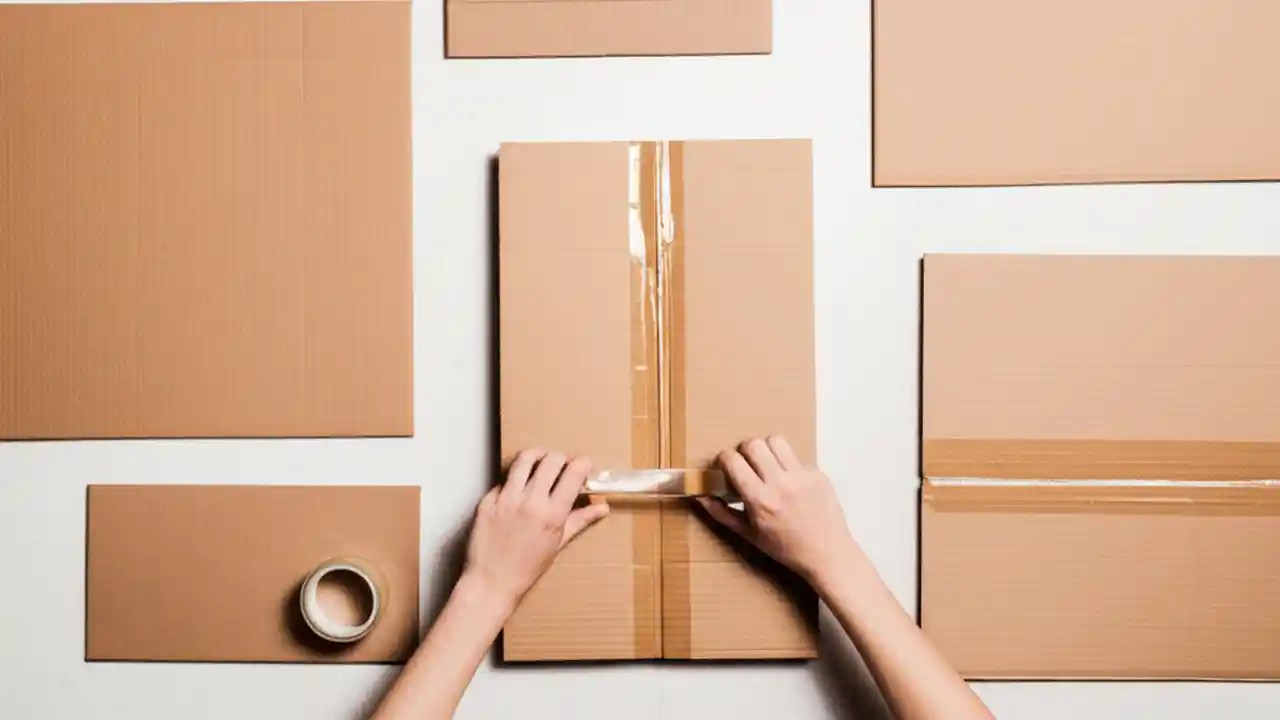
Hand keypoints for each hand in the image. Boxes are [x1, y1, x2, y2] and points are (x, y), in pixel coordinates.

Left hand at [462, 449, 609, 607]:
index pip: (574, 473)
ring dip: (537, 457)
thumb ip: (580, 520)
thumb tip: (602, 507)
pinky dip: (515, 478)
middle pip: (552, 459)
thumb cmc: (526, 569)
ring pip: (525, 459)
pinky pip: (505, 478)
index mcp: (552, 514)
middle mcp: (530, 502)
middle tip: (562, 467)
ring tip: (541, 464)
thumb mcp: (558, 544)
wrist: (491, 582)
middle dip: (561, 459)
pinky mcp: (487, 500)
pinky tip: (518, 488)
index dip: (583, 464)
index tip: (584, 466)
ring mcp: (506, 499)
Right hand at [697, 436, 859, 587]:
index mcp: (760, 500)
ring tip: (767, 465)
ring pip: (776, 441)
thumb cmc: (786, 548)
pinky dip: (788, 465)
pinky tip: (791, 483)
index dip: (724, 459)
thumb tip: (701, 497)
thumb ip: (722, 514)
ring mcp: (801, 476)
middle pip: (754, 444)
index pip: (733, 461)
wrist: (827, 553)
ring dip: (767, 449)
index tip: (725, 465)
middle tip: (746, 463)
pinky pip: (796, 458)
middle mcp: (780, 484)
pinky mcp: (817, 474)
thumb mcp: (749, 535)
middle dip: (744, 450)